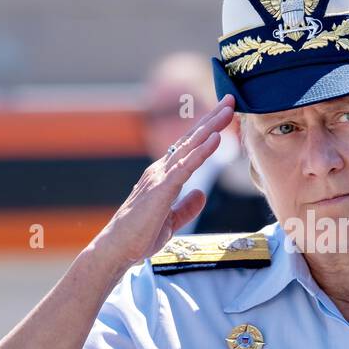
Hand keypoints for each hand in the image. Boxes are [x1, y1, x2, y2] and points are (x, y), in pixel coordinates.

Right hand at [97, 95, 235, 269]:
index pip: (189, 148)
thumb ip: (186, 206)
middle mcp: (161, 170)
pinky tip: (217, 138)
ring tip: (228, 109)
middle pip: (192, 139)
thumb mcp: (170, 221)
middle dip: (212, 118)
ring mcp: (160, 177)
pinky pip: (187, 166)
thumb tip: (201, 194)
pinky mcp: (162, 189)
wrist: (117, 250)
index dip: (207, 131)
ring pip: (191, 146)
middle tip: (230, 99)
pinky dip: (203, 151)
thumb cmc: (139, 236)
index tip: (224, 115)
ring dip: (211, 127)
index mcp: (164, 177)